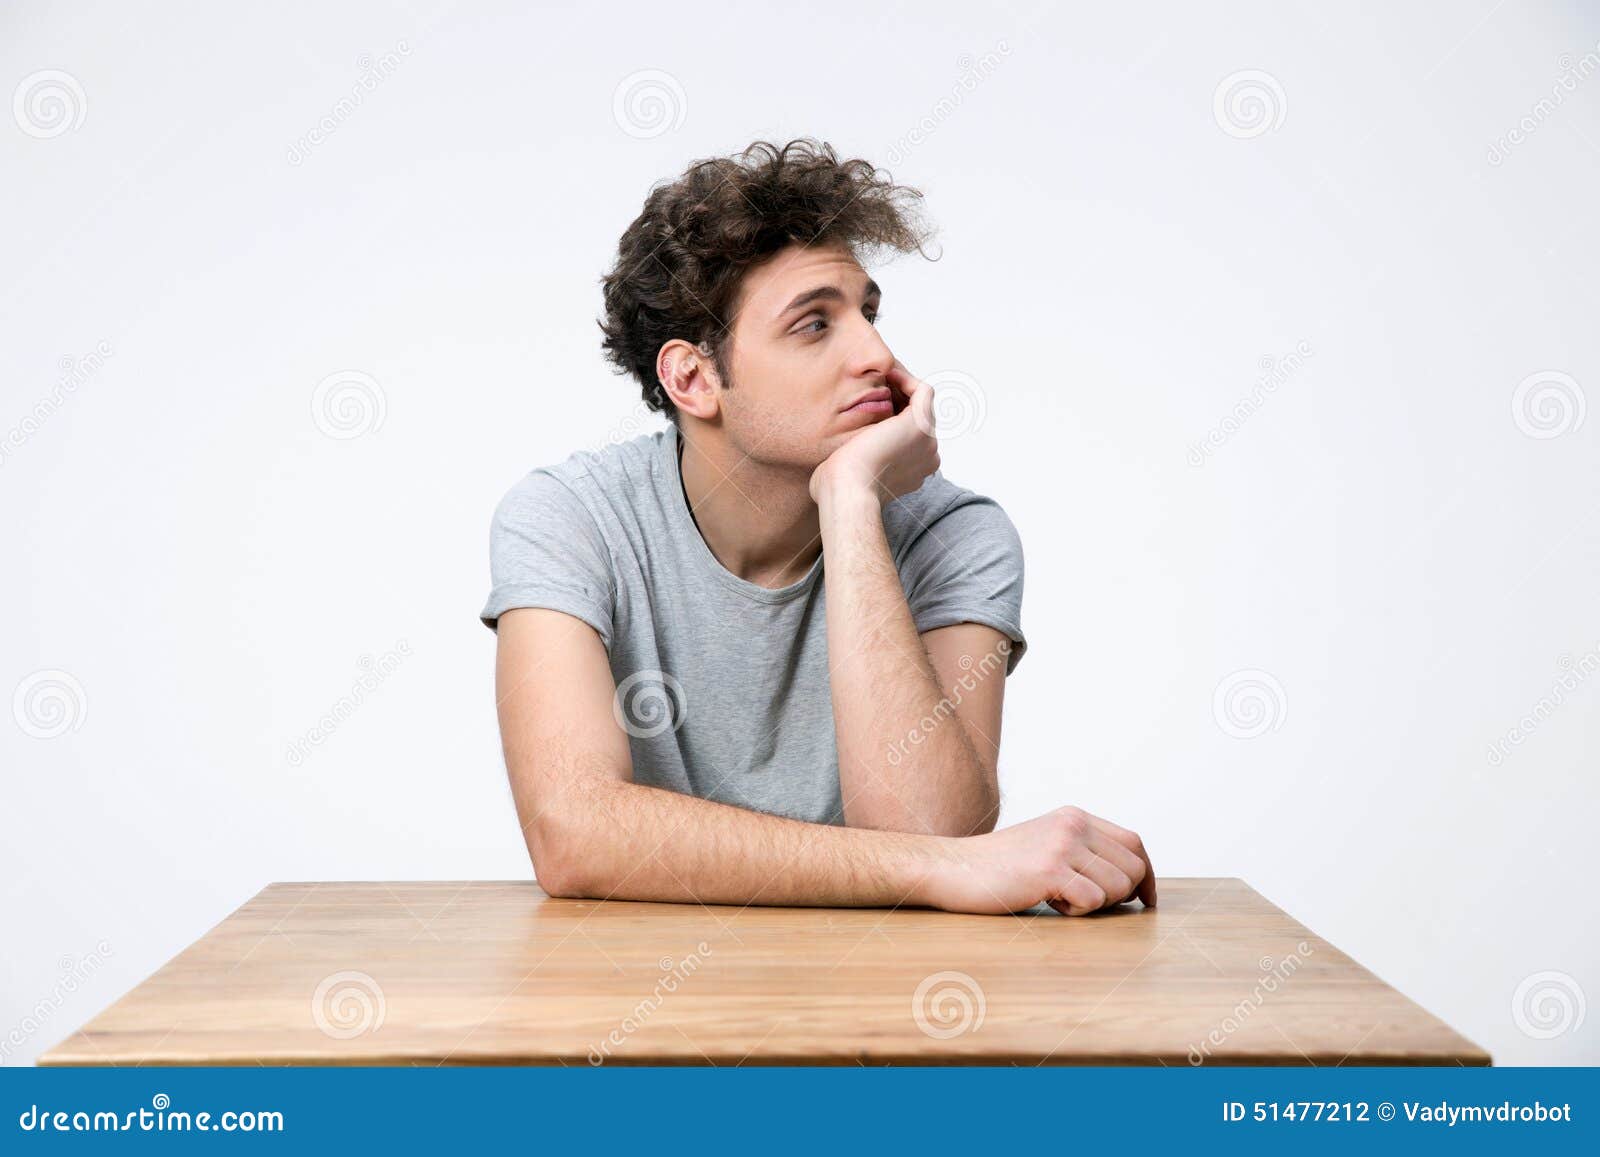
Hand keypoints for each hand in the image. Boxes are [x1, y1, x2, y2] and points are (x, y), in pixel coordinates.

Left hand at [809, 360, 939, 505]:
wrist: (847, 489)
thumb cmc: (839, 488)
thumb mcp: (846, 474)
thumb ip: (853, 464)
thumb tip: (842, 458)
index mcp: (913, 471)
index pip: (906, 435)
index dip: (889, 417)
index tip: (865, 404)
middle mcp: (927, 457)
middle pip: (914, 418)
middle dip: (896, 400)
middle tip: (871, 387)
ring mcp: (927, 441)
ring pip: (920, 404)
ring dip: (901, 387)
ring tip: (877, 378)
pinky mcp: (920, 424)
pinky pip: (924, 391)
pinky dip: (907, 379)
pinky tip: (885, 375)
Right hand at [919, 806, 1156, 915]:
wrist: (952, 868)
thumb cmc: (997, 867)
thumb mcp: (1046, 845)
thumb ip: (1083, 851)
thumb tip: (1131, 882)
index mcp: (1074, 817)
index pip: (1134, 842)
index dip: (1146, 874)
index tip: (1145, 899)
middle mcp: (1073, 824)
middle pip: (1133, 866)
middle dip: (1120, 895)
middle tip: (1086, 903)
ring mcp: (1062, 845)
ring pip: (1118, 887)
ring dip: (1096, 905)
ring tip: (1061, 900)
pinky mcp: (1050, 869)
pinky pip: (1092, 901)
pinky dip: (1076, 913)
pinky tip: (1049, 903)